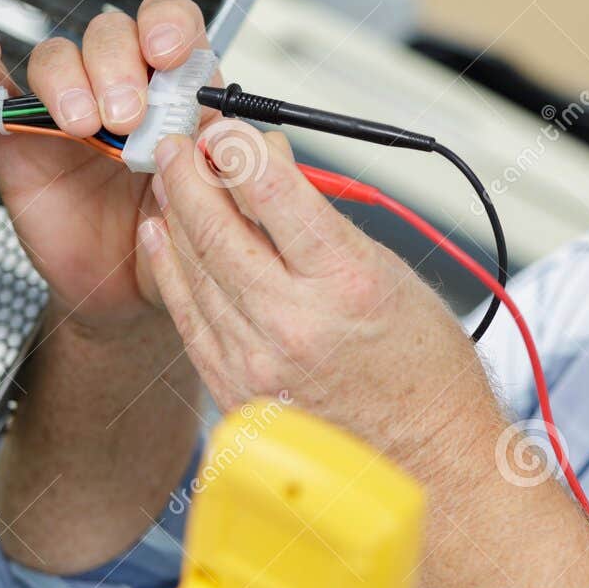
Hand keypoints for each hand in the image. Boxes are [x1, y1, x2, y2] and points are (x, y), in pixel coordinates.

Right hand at [0, 0, 214, 331]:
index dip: (170, 27)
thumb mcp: (220, 208)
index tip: (169, 54)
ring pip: (62, 56)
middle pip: (115, 35)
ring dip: (71, 79)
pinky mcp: (24, 135)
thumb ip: (237, 172)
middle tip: (128, 116)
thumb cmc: (179, 241)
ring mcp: (73, 108)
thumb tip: (257, 144)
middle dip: (120, 65)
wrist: (131, 293)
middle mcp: (126, 91)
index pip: (175, 29)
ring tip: (86, 126)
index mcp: (181, 95)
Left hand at [137, 124, 500, 492]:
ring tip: (171, 179)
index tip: (227, 126)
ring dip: (175, 214)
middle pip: (217, 227)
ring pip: (194, 268)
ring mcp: (258, 361)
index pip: (272, 191)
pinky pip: (189, 317)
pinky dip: (172, 269)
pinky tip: (162, 238)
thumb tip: (272, 169)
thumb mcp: (391, 274)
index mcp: (347, 283)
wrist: (426, 461)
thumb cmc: (424, 371)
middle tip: (183, 142)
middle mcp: (296, 322)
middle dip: (192, 173)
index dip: (238, 148)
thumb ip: (323, 222)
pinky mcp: (235, 391)